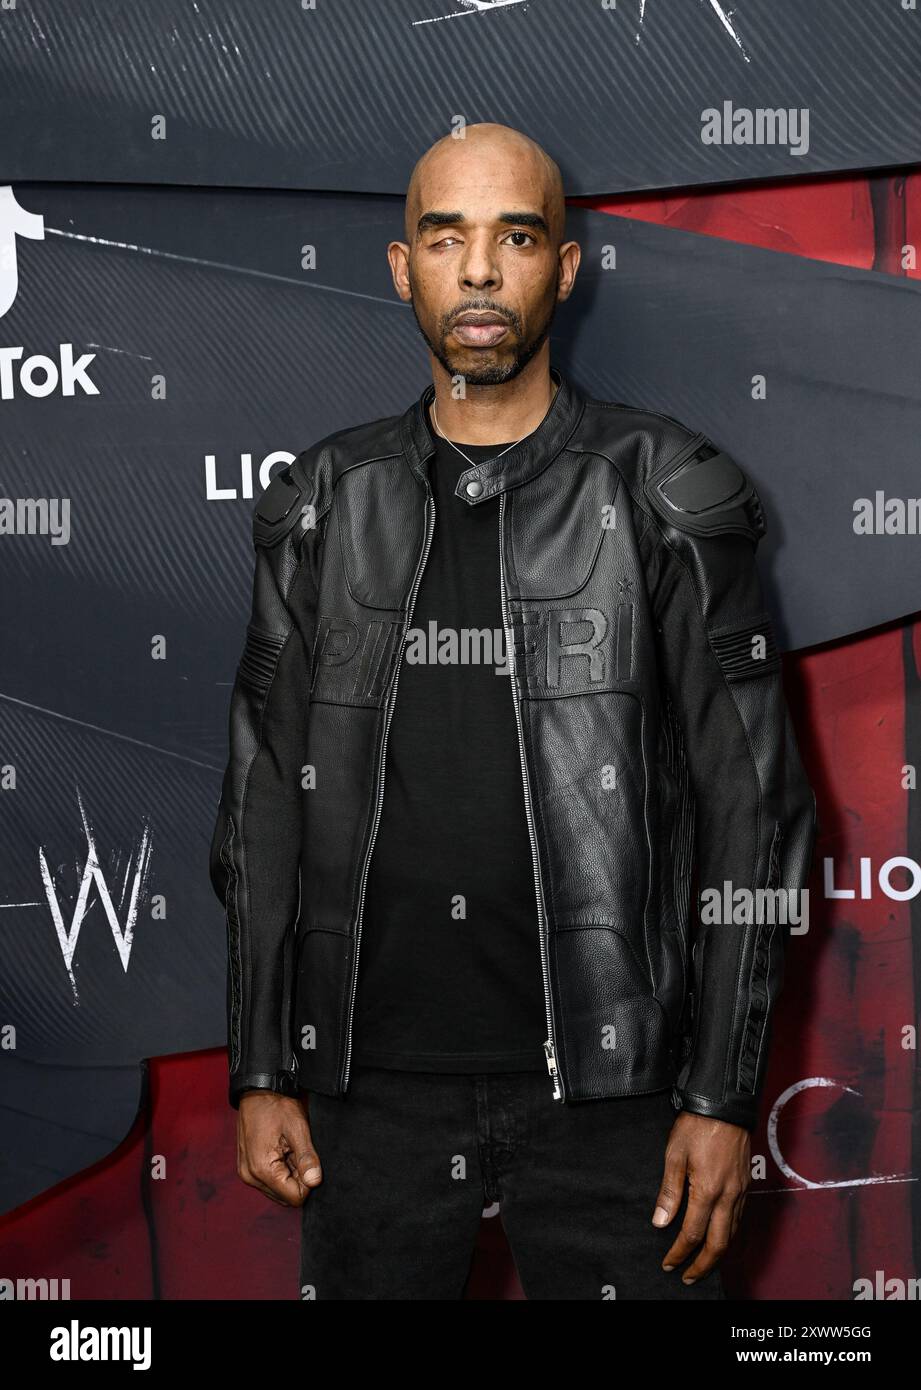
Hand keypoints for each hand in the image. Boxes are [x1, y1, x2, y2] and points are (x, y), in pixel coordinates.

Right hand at [236, 1090, 322, 1206]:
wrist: (257, 1090)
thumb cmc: (276, 1105)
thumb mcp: (297, 1128)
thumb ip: (307, 1157)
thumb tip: (315, 1182)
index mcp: (262, 1170)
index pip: (294, 1197)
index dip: (308, 1181)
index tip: (308, 1160)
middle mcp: (250, 1176)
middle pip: (285, 1195)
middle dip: (298, 1178)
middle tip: (298, 1151)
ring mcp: (247, 1172)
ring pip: (278, 1189)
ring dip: (289, 1173)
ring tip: (289, 1148)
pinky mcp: (247, 1167)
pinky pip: (269, 1180)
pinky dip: (280, 1169)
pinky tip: (282, 1149)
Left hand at [651, 1111, 750, 1283]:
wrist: (725, 1105)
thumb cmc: (697, 1126)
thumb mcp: (674, 1155)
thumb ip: (669, 1192)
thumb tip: (661, 1222)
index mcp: (707, 1190)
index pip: (692, 1234)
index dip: (679, 1253)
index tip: (669, 1263)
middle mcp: (728, 1196)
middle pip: (719, 1244)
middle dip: (703, 1265)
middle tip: (688, 1276)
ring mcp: (741, 1191)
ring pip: (732, 1233)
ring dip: (717, 1252)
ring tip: (702, 1262)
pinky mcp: (746, 1184)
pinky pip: (739, 1217)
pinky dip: (728, 1233)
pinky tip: (719, 1233)